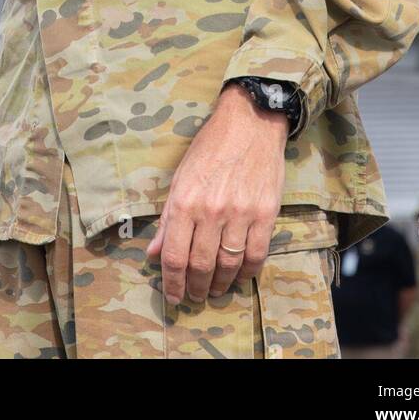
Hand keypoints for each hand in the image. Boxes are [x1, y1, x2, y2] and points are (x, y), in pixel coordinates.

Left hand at [146, 82, 287, 304]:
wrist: (250, 123)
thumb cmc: (210, 148)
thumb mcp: (180, 178)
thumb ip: (168, 219)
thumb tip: (152, 253)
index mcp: (185, 202)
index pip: (174, 256)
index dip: (172, 283)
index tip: (173, 296)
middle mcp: (211, 211)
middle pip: (200, 265)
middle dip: (195, 287)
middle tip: (194, 296)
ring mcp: (240, 213)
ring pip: (228, 265)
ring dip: (220, 284)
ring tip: (215, 289)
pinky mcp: (266, 213)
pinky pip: (256, 255)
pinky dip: (248, 273)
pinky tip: (240, 276)